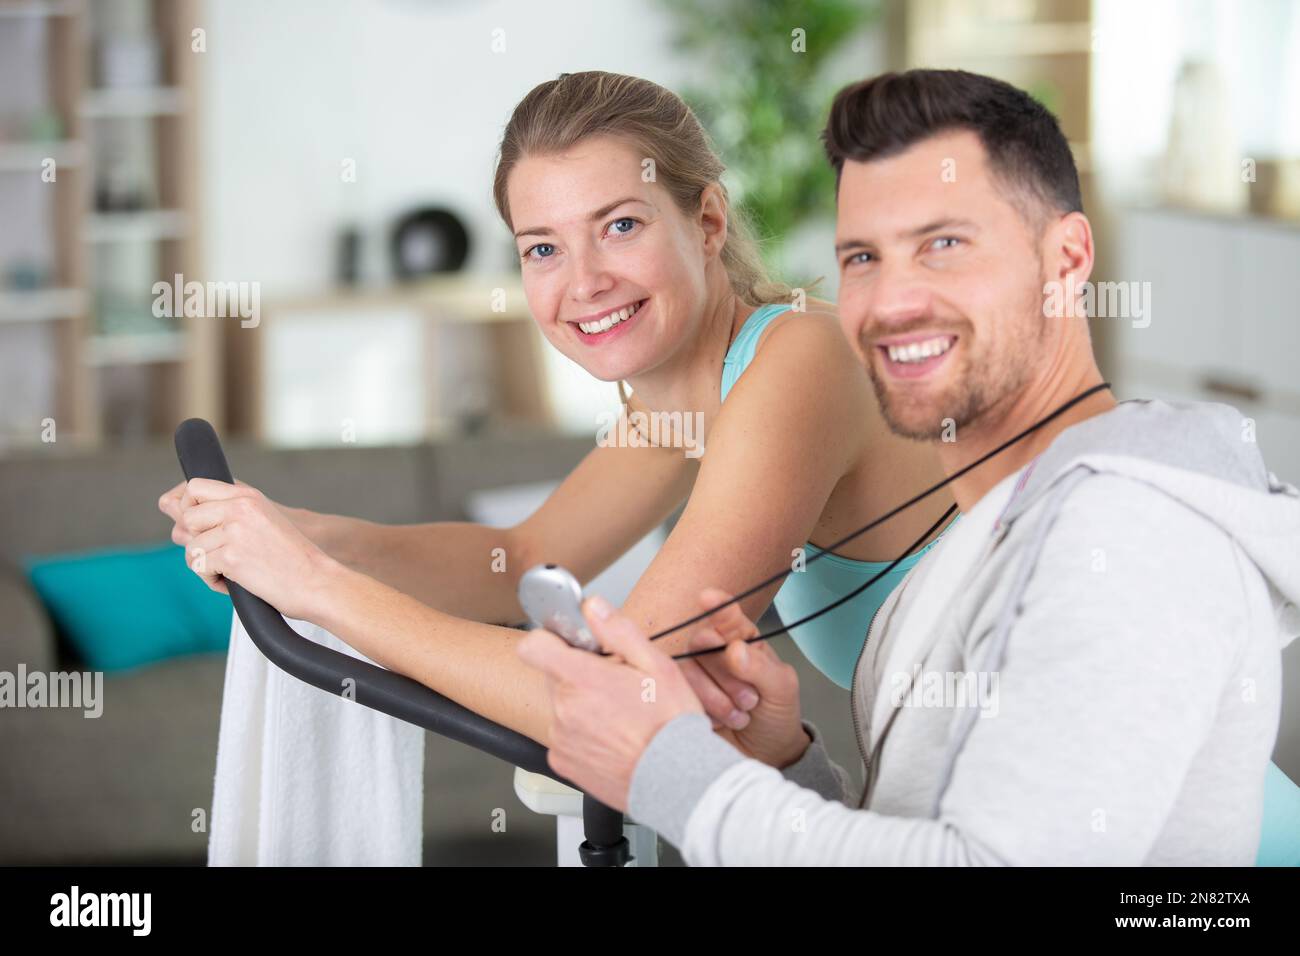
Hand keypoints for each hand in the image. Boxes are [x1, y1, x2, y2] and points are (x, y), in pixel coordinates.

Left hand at [173, 477, 336, 620]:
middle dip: (196, 540)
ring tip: (232, 571)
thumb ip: (224, 514)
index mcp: (247, 496)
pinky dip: (213, 581)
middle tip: (218, 554)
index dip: (187, 506)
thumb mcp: (262, 522)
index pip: (194, 486)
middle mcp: (240, 507)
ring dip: (205, 564)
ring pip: (191, 547)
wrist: (316, 581)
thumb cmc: (291, 558)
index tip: (198, 526)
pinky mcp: (231, 556)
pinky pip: (200, 568)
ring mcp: (235, 531)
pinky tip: (235, 582)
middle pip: (186, 517)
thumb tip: (170, 509)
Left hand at [517, 595, 704, 811]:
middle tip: (614, 685)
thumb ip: (618, 631)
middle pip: (554, 676)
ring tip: (618, 717)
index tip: (569, 643)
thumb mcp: (657, 666)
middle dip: (579, 674)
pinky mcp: (563, 763)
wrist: (676, 782)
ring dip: (582, 706)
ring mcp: (561, 738)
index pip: (534, 646)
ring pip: (562, 707)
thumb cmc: (670, 726)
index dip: (549, 639)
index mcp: (582, 679)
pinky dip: (582, 735)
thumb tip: (593, 606)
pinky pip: (564, 737)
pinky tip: (612, 738)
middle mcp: (564, 709)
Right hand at [681, 588, 808, 768]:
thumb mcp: (782, 690)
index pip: (727, 616)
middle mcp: (714, 652)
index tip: (709, 598)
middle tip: (751, 699)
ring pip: (687, 670)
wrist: (763, 756)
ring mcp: (695, 675)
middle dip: (726, 673)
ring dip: (715, 697)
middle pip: (701, 642)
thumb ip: (762, 667)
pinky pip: (677, 695)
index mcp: (742, 640)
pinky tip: (723, 724)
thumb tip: (734, 649)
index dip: (717, 606)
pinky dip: (703, 712)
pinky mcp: (680, 698)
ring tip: (742, 716)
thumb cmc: (775, 716)